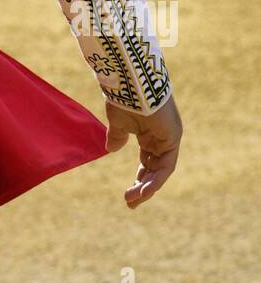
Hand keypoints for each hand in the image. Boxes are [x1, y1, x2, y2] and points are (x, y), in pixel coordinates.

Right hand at [104, 94, 182, 208]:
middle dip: (143, 187)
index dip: (140, 178)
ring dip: (147, 187)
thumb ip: (117, 136)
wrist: (131, 80)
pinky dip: (154, 180)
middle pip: (155, 169)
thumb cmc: (123, 97)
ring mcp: (170, 137)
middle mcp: (163, 137)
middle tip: (129, 203)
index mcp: (151, 133)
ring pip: (161, 171)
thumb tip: (111, 150)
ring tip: (132, 201)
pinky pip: (165, 166)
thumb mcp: (117, 122)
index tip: (128, 194)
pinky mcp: (172, 138)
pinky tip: (141, 190)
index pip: (148, 161)